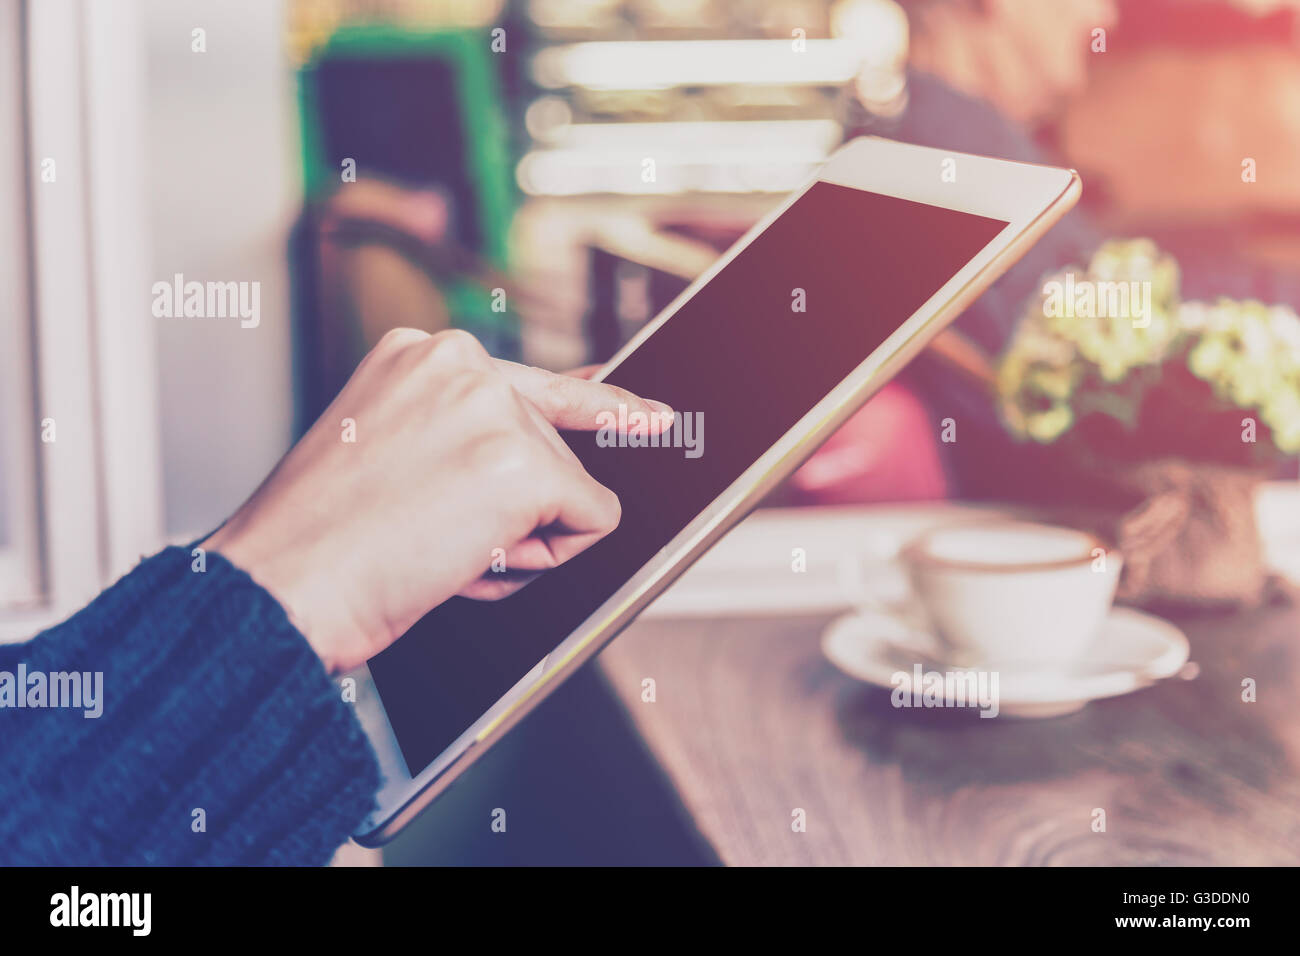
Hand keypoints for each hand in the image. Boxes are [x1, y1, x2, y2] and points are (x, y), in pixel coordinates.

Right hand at [202, 328, 671, 673]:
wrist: (283, 585)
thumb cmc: (321, 538)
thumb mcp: (391, 450)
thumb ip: (473, 427)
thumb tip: (571, 416)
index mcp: (420, 354)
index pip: (534, 379)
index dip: (596, 404)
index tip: (650, 413)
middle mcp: (462, 364)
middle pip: (553, 449)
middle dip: (517, 507)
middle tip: (435, 535)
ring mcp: (496, 410)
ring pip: (571, 487)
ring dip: (522, 537)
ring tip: (438, 549)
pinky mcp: (524, 464)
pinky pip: (593, 519)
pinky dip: (553, 557)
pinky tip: (475, 559)